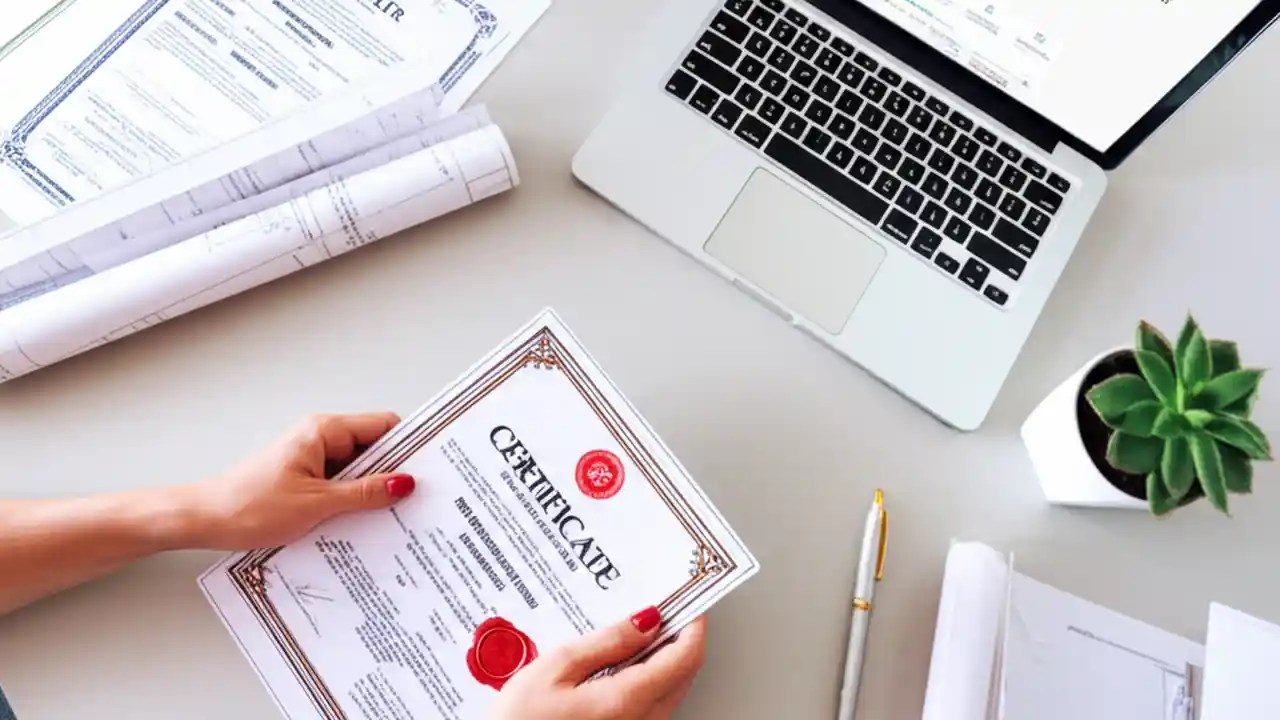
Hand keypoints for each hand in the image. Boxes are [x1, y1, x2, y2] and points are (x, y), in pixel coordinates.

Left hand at [177, 413, 415, 549]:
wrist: (203, 520)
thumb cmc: (249, 506)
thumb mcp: (318, 504)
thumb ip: (365, 493)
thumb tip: (405, 483)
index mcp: (324, 431)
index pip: (383, 425)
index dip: (409, 445)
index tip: (431, 467)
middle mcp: (319, 438)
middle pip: (374, 448)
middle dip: (393, 473)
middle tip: (415, 500)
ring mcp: (312, 459)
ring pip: (358, 470)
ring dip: (371, 491)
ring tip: (389, 516)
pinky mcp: (304, 478)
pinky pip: (340, 484)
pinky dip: (352, 500)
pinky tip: (360, 522)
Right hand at [487, 609, 707, 719]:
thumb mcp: (557, 667)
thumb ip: (608, 642)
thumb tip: (646, 621)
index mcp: (629, 700)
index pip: (685, 656)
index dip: (693, 622)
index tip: (689, 599)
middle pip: (684, 673)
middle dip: (682, 636)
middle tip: (666, 606)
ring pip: (671, 690)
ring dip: (666, 657)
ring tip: (641, 630)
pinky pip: (654, 705)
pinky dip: (652, 678)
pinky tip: (626, 663)